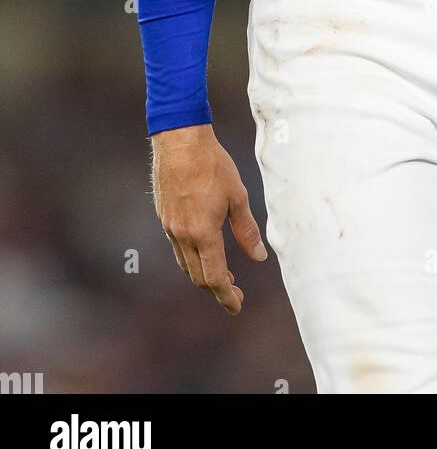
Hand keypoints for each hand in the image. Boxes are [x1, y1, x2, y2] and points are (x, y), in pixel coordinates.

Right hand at [151, 123, 266, 313]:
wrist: (180, 142)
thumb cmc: (212, 165)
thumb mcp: (237, 197)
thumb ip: (247, 230)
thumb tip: (260, 256)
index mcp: (203, 233)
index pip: (215, 277)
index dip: (227, 296)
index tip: (237, 306)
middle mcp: (183, 235)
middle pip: (198, 276)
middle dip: (216, 290)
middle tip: (234, 294)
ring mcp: (170, 227)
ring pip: (185, 264)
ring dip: (202, 275)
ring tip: (221, 277)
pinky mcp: (164, 216)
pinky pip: (177, 248)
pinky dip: (190, 258)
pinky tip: (202, 251)